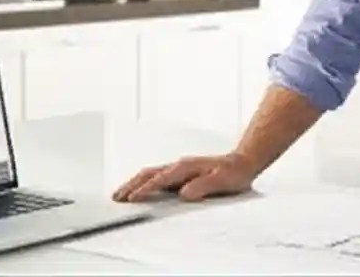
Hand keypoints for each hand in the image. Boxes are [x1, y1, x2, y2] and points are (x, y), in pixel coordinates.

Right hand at [111, 153, 259, 202]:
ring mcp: (179, 168)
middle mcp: (180, 165)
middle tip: (116, 197)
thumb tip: (185, 193)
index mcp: (186, 166)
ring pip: (150, 173)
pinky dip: (143, 182)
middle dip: (131, 185)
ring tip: (120, 194)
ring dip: (134, 183)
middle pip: (149, 173)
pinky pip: (156, 176)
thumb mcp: (222, 181)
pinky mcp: (180, 173)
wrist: (242, 162)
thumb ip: (203, 187)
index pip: (161, 179)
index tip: (133, 198)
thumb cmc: (233, 172)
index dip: (146, 189)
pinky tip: (140, 190)